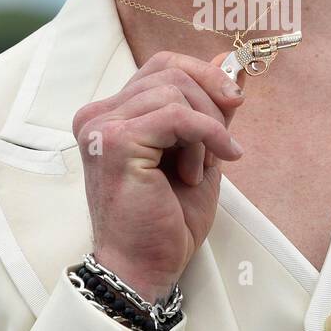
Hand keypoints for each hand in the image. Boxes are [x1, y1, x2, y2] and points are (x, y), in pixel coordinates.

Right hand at [72, 50, 244, 300]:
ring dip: (205, 129)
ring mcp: (101, 127)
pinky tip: (213, 164)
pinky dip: (207, 135)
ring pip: (174, 92)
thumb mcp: (199, 153)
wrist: (144, 269)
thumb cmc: (166, 221)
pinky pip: (176, 116)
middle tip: (223, 146)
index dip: (202, 75)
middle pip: (169, 72)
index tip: (233, 102)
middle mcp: (97, 115)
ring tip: (201, 169)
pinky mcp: (116, 142)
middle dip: (210, 104)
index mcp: (111, 115)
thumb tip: (228, 61)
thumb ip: (208, 108)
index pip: (160, 66)